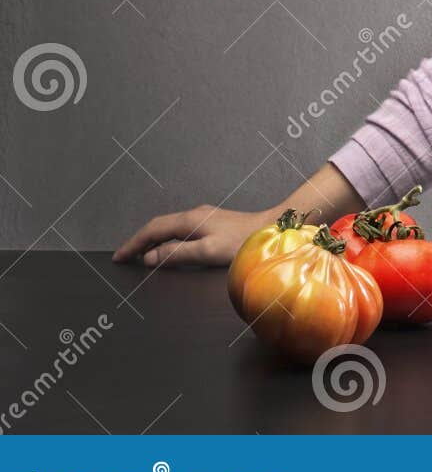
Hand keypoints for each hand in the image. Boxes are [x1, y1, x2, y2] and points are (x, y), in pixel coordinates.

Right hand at [111, 203, 277, 268]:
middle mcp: (195, 214)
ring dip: (153, 241)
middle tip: (125, 257)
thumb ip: (176, 254)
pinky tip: (170, 249)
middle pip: (158, 226)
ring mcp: (205, 217)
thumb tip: (150, 257)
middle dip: (139, 241)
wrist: (272, 229)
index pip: (152, 230)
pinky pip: (181, 230)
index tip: (118, 257)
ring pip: (170, 228)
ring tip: (141, 256)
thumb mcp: (206, 252)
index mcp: (190, 220)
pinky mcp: (214, 223)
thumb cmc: (243, 243)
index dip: (133, 244)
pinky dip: (168, 240)